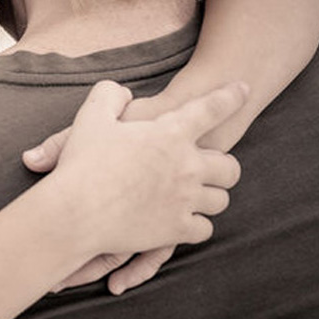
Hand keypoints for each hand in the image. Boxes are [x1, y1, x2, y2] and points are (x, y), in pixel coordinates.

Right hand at [45, 81, 244, 263]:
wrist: (75, 212)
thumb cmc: (81, 163)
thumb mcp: (90, 118)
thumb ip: (109, 96)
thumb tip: (123, 92)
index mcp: (169, 134)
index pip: (211, 109)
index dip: (230, 96)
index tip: (243, 89)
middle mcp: (186, 166)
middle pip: (230, 166)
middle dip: (223, 166)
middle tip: (209, 167)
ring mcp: (185, 200)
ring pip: (220, 200)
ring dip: (210, 196)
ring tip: (196, 196)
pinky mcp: (176, 229)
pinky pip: (204, 228)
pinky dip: (196, 225)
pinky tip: (183, 220)